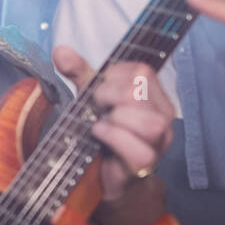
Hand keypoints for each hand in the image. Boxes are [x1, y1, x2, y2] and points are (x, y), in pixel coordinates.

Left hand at [53, 46, 173, 201]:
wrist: (104, 174)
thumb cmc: (103, 132)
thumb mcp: (91, 97)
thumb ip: (79, 73)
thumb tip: (60, 50)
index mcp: (154, 93)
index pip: (142, 70)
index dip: (113, 76)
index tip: (99, 90)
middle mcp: (163, 114)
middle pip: (140, 92)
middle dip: (109, 96)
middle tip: (96, 107)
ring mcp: (160, 140)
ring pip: (148, 122)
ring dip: (116, 119)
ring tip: (100, 124)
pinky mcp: (148, 163)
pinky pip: (139, 150)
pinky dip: (115, 139)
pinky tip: (100, 135)